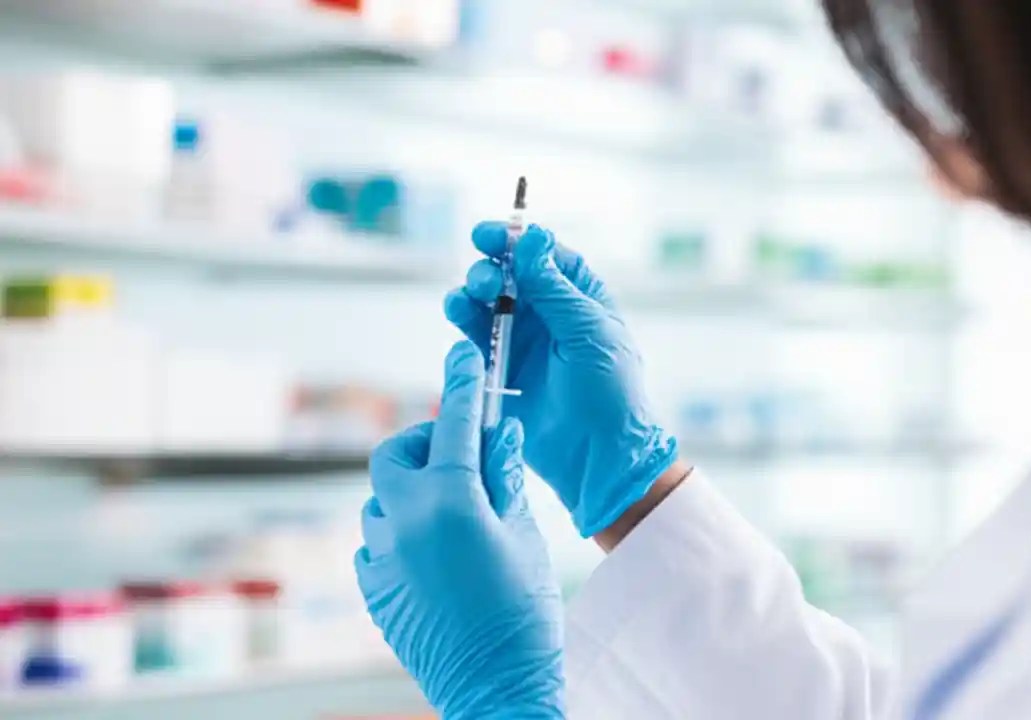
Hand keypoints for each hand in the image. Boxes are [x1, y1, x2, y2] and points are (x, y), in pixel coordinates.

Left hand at [355, 341, 564, 718]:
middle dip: (423, 445)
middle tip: (458, 457)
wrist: (497, 687)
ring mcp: (381, 557)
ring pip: (382, 500)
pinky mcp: (372, 588)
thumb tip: (500, 432)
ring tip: (453, 518)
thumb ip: (506, 477)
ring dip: (412, 493)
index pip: (455, 424)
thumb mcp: (525, 534)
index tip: (463, 353)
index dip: (461, 383)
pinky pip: (375, 541)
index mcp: (450, 502)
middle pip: (394, 455)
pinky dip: (400, 534)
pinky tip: (434, 555)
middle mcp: (404, 522)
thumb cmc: (524, 611)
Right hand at [444, 222, 678, 536]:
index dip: (516, 241)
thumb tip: (532, 238)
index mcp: (580, 297)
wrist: (598, 452)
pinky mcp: (501, 367)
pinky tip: (458, 313)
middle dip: (491, 269)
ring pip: (487, 302)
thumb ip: (554, 287)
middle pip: (509, 274)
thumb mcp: (587, 331)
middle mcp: (549, 314)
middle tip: (486, 282)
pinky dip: (463, 320)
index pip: (544, 255)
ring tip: (468, 300)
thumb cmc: (610, 390)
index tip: (488, 235)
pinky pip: (475, 335)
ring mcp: (524, 341)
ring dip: (473, 293)